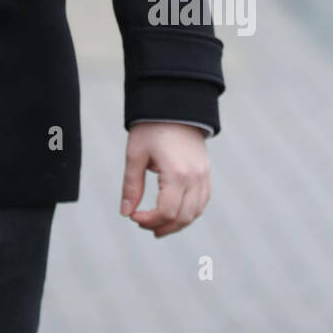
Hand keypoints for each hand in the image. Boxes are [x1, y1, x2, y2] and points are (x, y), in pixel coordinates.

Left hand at [120, 121, 209, 237]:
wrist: (174, 105)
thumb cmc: (151, 128)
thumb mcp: (135, 155)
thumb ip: (131, 186)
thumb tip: (126, 213)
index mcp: (177, 173)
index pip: (166, 212)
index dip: (149, 221)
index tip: (133, 216)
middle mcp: (195, 178)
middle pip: (182, 217)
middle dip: (161, 227)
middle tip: (142, 224)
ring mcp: (204, 176)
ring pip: (195, 213)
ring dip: (176, 224)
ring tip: (157, 226)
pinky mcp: (206, 173)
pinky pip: (202, 201)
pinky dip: (189, 212)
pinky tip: (173, 213)